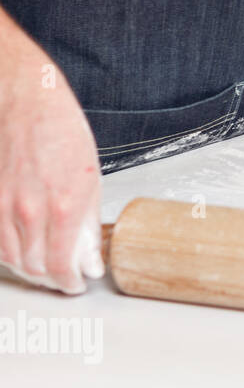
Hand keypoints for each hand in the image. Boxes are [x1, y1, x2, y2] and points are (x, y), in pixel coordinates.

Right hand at [0, 48, 103, 294]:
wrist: (25, 102)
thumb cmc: (61, 132)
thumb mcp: (91, 180)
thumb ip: (87, 226)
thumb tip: (89, 261)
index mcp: (64, 207)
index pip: (60, 266)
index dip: (68, 283)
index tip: (76, 285)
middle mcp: (29, 211)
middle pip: (33, 267)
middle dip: (51, 277)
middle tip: (63, 275)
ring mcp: (2, 205)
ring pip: (10, 258)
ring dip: (29, 267)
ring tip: (45, 265)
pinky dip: (7, 251)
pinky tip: (21, 248)